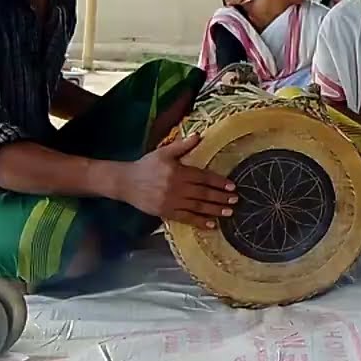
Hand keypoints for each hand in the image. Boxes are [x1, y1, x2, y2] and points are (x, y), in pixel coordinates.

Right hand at [117, 135, 237, 229]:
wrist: (125, 182)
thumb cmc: (146, 165)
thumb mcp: (164, 152)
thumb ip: (182, 145)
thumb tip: (199, 135)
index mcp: (179, 172)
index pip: (204, 177)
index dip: (219, 182)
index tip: (232, 186)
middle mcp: (177, 187)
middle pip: (204, 193)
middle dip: (221, 198)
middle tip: (236, 200)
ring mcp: (171, 201)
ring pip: (197, 207)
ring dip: (215, 210)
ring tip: (229, 212)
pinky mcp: (165, 212)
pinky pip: (186, 218)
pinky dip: (199, 222)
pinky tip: (211, 224)